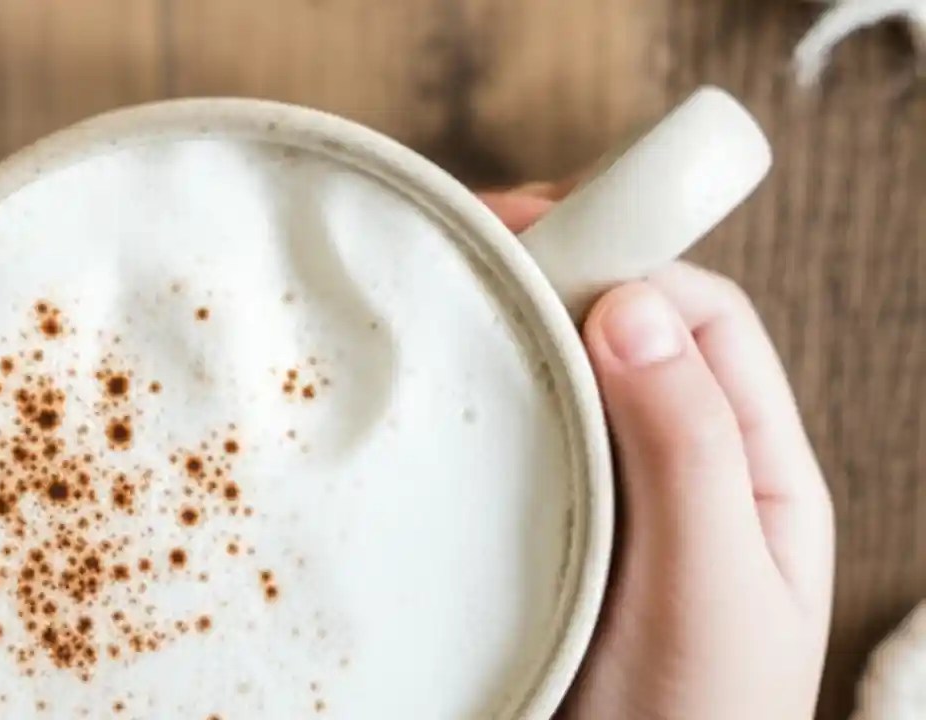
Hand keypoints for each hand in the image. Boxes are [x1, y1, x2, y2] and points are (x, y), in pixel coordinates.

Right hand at [481, 186, 833, 717]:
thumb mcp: (713, 587)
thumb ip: (686, 448)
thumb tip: (630, 304)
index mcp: (750, 468)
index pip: (704, 319)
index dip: (634, 257)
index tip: (544, 232)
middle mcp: (676, 466)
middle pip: (627, 330)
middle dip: (559, 269)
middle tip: (472, 243)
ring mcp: (602, 493)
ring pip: (562, 377)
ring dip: (512, 327)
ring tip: (443, 297)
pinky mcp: (534, 525)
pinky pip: (511, 438)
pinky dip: (477, 396)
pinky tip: (434, 385)